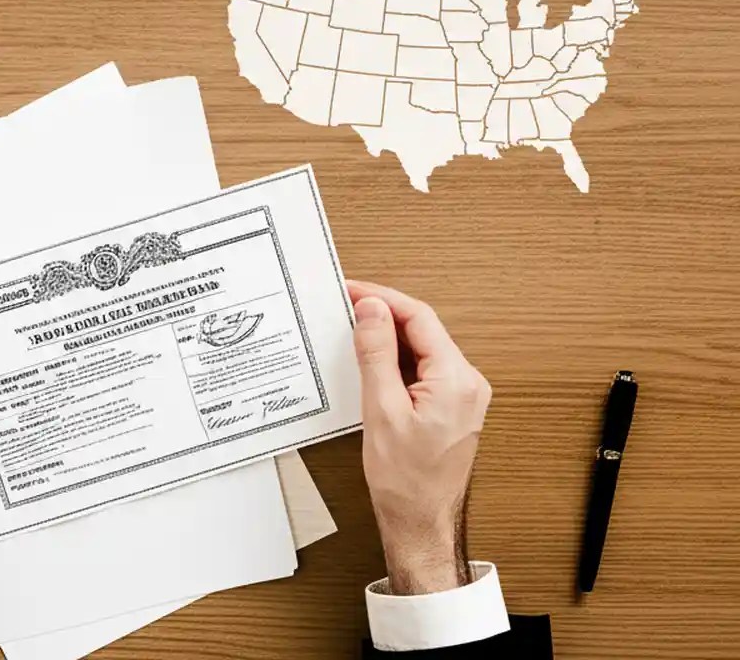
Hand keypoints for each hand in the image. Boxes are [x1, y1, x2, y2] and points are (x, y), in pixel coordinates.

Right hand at [347, 281, 491, 595]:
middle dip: (383, 315)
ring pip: (423, 349)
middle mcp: (468, 383)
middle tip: (345, 307)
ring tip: (352, 333)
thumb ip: (376, 354)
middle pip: (423, 330)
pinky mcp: (453, 407)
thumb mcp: (381, 410)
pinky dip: (397, 360)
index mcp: (457, 380)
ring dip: (388, 338)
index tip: (352, 291)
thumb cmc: (405, 480)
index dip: (383, 299)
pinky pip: (424, 369)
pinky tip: (372, 363)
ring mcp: (463, 395)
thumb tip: (371, 311)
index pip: (419, 318)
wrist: (420, 522)